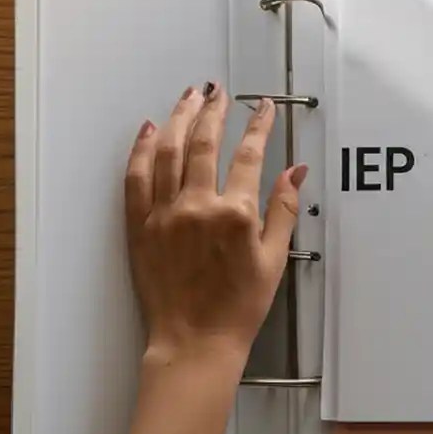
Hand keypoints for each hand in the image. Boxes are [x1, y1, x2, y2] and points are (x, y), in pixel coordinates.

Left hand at [124, 83, 306, 364]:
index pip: (250, 155)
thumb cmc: (237, 308)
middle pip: (205, 142)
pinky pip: (136, 177)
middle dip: (214, 110)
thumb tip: (296, 172)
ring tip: (188, 97)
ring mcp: (165, 214)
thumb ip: (283, 210)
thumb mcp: (274, 259)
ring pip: (169, 151)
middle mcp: (198, 207)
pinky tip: (149, 131)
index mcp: (236, 214)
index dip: (259, 125)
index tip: (263, 108)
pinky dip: (142, 150)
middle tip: (219, 92)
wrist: (194, 341)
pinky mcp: (140, 226)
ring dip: (179, 118)